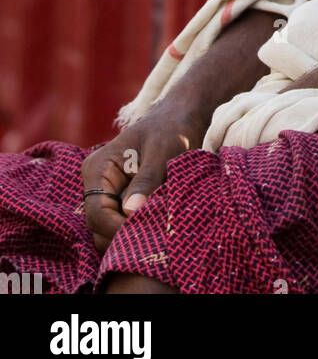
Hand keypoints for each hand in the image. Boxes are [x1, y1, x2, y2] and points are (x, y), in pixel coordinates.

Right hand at [80, 108, 204, 251]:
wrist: (180, 119)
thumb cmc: (170, 130)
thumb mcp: (162, 152)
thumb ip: (146, 180)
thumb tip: (130, 211)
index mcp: (98, 168)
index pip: (96, 212)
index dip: (116, 229)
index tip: (143, 236)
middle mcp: (96, 183)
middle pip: (98, 226)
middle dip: (121, 236)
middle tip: (152, 239)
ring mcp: (107, 192)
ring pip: (108, 228)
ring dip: (129, 234)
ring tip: (156, 233)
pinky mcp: (120, 199)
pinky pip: (121, 222)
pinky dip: (136, 228)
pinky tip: (155, 226)